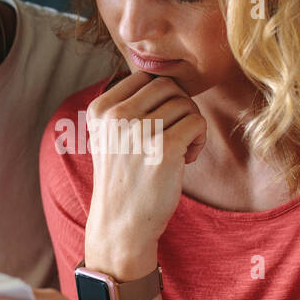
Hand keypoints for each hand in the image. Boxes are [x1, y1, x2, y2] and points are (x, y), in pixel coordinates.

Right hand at [84, 71, 205, 270]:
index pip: (143, 77)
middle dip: (179, 106)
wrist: (122, 223)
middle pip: (167, 85)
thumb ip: (125, 105)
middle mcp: (116, 116)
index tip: (158, 122)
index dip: (161, 97)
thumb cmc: (124, 178)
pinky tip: (186, 158)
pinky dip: (199, 140)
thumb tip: (165, 76)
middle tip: (176, 133)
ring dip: (191, 125)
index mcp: (100, 109)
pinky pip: (197, 123)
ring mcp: (140, 132)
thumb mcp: (108, 137)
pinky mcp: (164, 149)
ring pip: (185, 103)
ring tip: (179, 150)